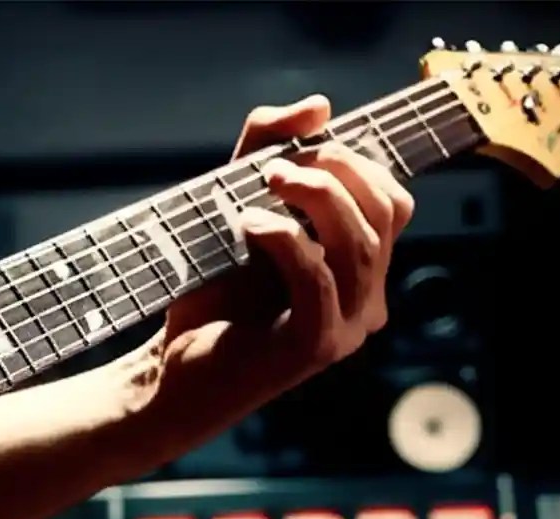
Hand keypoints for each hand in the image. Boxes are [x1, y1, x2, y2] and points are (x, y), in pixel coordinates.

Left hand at [129, 95, 413, 451]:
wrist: (167, 374)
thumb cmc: (207, 297)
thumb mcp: (233, 209)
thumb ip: (266, 151)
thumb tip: (319, 104)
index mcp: (359, 271)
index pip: (392, 200)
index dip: (353, 162)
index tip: (296, 149)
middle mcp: (365, 300)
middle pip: (384, 213)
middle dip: (336, 172)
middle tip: (275, 166)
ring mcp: (346, 328)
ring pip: (357, 243)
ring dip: (311, 199)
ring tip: (258, 186)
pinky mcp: (314, 348)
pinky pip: (319, 280)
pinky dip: (285, 241)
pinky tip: (246, 225)